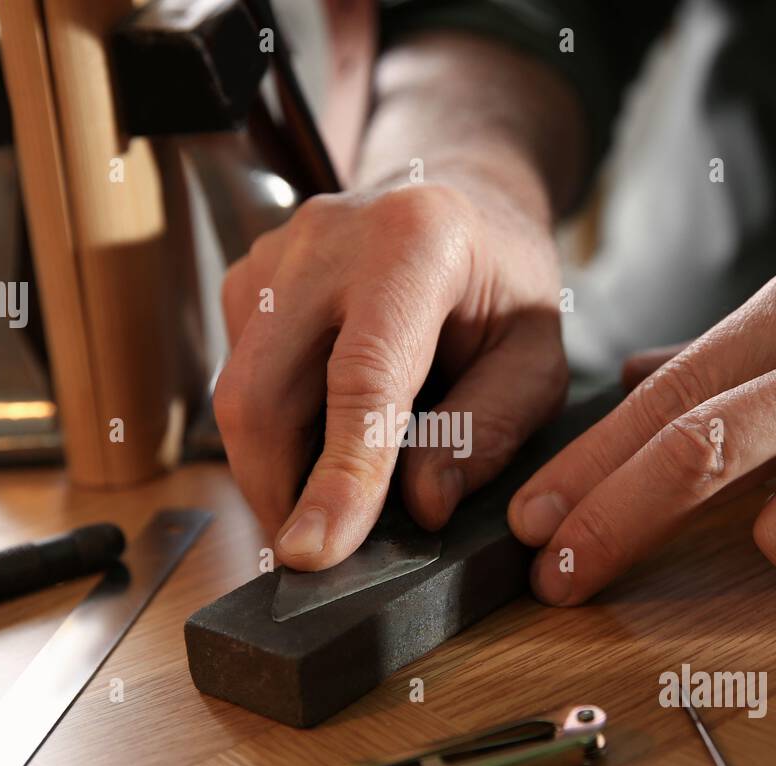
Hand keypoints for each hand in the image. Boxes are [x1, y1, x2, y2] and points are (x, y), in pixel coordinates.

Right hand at [215, 181, 567, 568]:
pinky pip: (239, 380)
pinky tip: (323, 443)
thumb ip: (490, 429)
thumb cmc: (506, 283)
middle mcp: (324, 239)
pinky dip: (274, 435)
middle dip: (277, 492)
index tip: (318, 552)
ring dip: (274, 469)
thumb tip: (421, 506)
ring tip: (333, 499)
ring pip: (238, 395)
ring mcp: (272, 256)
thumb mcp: (537, 357)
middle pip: (262, 392)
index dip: (339, 473)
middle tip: (315, 556)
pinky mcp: (247, 281)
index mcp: (414, 241)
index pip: (361, 378)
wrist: (460, 199)